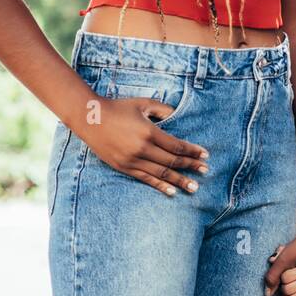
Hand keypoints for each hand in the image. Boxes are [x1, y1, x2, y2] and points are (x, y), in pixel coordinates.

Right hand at [75, 97, 208, 195]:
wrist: (89, 118)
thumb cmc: (118, 108)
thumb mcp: (143, 104)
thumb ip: (164, 109)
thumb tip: (179, 115)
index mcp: (149, 132)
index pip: (177, 146)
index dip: (192, 151)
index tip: (205, 155)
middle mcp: (142, 149)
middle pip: (172, 161)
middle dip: (191, 166)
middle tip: (205, 171)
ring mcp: (132, 160)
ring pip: (161, 174)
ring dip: (179, 180)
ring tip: (194, 187)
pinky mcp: (123, 167)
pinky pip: (145, 179)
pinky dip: (160, 186)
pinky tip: (172, 191)